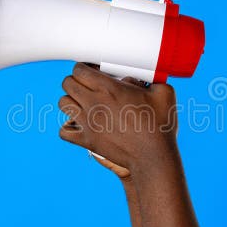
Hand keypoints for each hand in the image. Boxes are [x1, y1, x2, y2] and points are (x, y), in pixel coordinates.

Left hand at [58, 63, 178, 174]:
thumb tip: (141, 78)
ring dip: (71, 101)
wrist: (153, 157)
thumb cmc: (160, 125)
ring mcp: (88, 123)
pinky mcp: (87, 140)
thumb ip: (152, 79)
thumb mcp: (164, 93)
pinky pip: (63, 131)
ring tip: (83, 104)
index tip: (92, 73)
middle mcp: (94, 103)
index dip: (84, 68)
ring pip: (63, 103)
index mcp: (109, 88)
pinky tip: (81, 125)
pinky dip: (68, 127)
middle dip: (75, 81)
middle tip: (87, 86)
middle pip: (67, 83)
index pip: (79, 70)